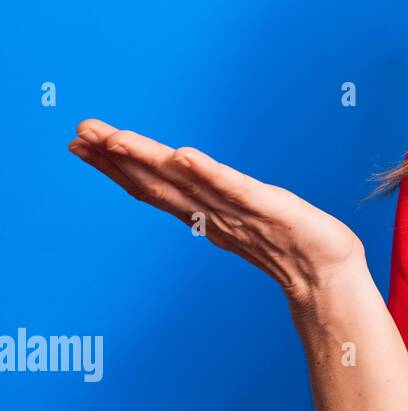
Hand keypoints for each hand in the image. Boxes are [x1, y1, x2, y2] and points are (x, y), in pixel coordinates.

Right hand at [67, 118, 366, 309]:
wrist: (328, 277)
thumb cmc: (292, 244)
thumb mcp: (245, 215)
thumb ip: (216, 198)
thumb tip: (189, 181)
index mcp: (204, 212)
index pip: (153, 185)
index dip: (115, 165)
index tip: (81, 143)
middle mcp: (213, 213)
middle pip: (156, 182)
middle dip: (115, 158)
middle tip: (77, 133)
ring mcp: (237, 212)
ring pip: (184, 183)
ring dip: (148, 160)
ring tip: (115, 138)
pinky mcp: (267, 209)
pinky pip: (233, 189)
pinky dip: (207, 173)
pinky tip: (183, 155)